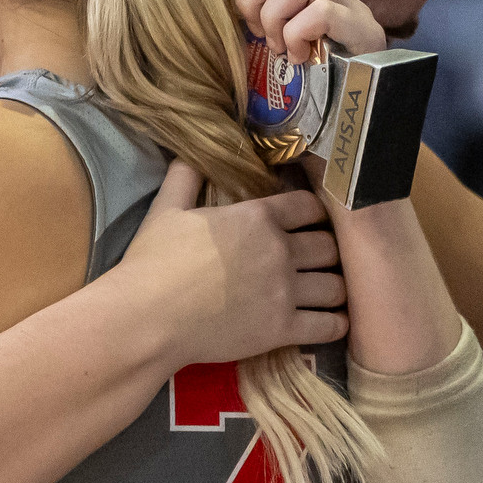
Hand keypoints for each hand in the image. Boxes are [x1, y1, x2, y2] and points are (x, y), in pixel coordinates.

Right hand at [118, 161, 346, 366]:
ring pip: (336, 285)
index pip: (308, 206)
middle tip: (320, 260)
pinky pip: (328, 325)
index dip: (313, 214)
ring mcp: (284, 291)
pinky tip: (332, 321)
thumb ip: (186, 177)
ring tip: (328, 291)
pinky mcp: (282, 329)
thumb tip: (192, 152)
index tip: (310, 223)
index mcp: (257, 217)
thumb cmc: (154, 262)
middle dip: (328, 251)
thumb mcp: (166, 209)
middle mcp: (280, 250)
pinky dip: (336, 323)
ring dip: (335, 286)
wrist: (147, 318)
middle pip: (329, 245)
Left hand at [225, 0, 386, 63]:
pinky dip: (298, 36)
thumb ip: (256, 14)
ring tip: (280, 45)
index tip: (246, 16)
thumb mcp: (279, 32)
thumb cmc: (312, 61)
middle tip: (260, 31)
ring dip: (277, 15)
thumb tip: (223, 9)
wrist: (364, 89)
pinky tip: (299, 56)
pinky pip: (321, 12)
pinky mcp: (360, 25)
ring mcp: (345, 0)